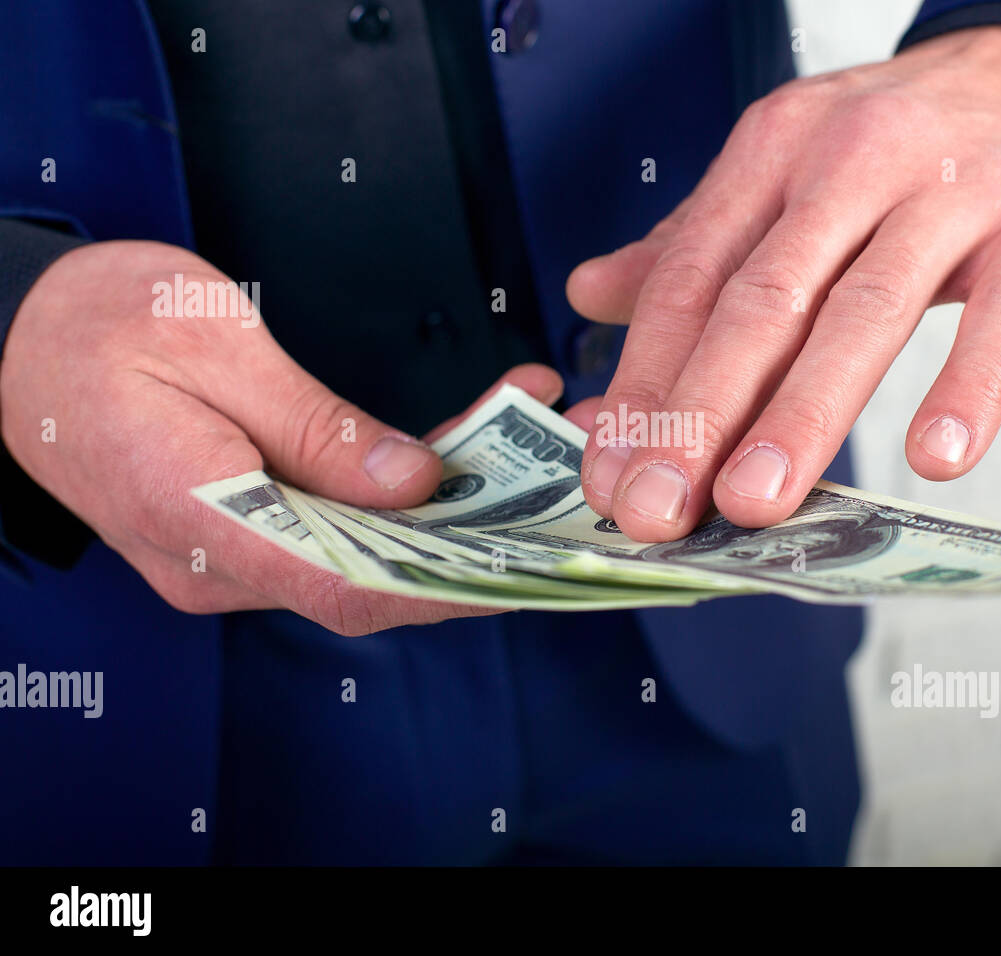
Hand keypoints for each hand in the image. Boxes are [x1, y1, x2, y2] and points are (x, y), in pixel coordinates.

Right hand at [0, 240, 566, 633]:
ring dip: (449, 514)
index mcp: (196, 516)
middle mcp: (217, 560)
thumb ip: (315, 425)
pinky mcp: (247, 527)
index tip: (524, 568)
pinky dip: (404, 496)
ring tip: (526, 446)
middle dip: (470, 544)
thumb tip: (412, 484)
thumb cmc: (99, 324)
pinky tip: (464, 447)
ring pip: (363, 552)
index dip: (444, 586)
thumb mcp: (211, 343)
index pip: (343, 586)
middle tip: (554, 491)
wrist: (17, 337)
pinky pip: (339, 527)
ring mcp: (230, 552)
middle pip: (368, 575)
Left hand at [568, 25, 1000, 540]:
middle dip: (699, 416)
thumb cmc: (898, 141)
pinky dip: (969, 389)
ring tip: (755, 503)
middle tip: (657, 509)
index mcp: (770, 153)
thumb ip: (691, 242)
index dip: (643, 384)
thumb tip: (588, 297)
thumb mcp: (782, 167)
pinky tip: (936, 457)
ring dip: (803, 416)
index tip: (610, 474)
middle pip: (761, 303)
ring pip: (863, 312)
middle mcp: (848, 163)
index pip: (689, 279)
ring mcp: (947, 192)